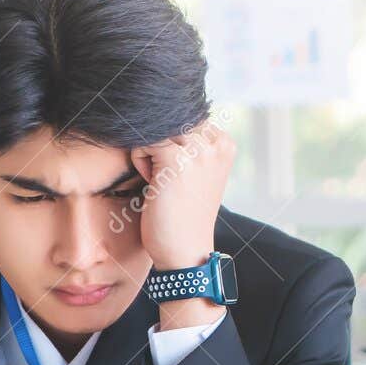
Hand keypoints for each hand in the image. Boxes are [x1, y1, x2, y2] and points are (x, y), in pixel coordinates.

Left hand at [130, 121, 235, 270]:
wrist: (185, 252)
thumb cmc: (184, 214)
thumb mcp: (197, 171)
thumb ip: (190, 143)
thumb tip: (159, 112)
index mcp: (225, 143)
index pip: (185, 117)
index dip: (173, 141)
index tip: (178, 173)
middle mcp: (216, 143)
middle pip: (170, 120)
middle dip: (160, 145)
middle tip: (167, 179)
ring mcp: (198, 151)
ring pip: (157, 129)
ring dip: (149, 152)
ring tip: (161, 181)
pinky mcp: (176, 160)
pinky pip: (144, 141)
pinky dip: (140, 161)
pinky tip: (152, 184)